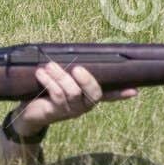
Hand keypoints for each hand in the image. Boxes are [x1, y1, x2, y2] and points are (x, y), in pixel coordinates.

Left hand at [10, 61, 136, 138]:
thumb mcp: (62, 78)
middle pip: (94, 94)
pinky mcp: (56, 113)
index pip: (109, 95)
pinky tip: (41, 73)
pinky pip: (56, 96)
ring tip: (49, 65)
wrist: (28, 111)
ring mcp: (71, 110)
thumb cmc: (48, 89)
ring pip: (72, 93)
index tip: (135, 91)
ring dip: (60, 76)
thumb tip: (79, 51)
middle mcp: (84, 105)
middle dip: (87, 80)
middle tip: (77, 68)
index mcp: (89, 96)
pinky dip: (49, 82)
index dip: (121, 93)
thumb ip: (72, 69)